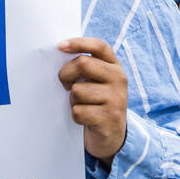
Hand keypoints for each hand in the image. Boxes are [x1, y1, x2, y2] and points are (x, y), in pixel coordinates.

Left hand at [58, 37, 128, 165]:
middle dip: (66, 74)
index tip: (59, 46)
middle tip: (65, 85)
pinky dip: (75, 116)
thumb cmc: (96, 102)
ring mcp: (117, 98)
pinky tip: (85, 118)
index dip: (78, 43)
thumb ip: (85, 67)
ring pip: (77, 90)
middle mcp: (119, 79)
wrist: (111, 135)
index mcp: (115, 66)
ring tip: (82, 105)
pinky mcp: (110, 118)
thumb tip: (60, 52)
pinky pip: (78, 111)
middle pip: (83, 63)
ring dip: (72, 100)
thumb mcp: (96, 81)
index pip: (99, 46)